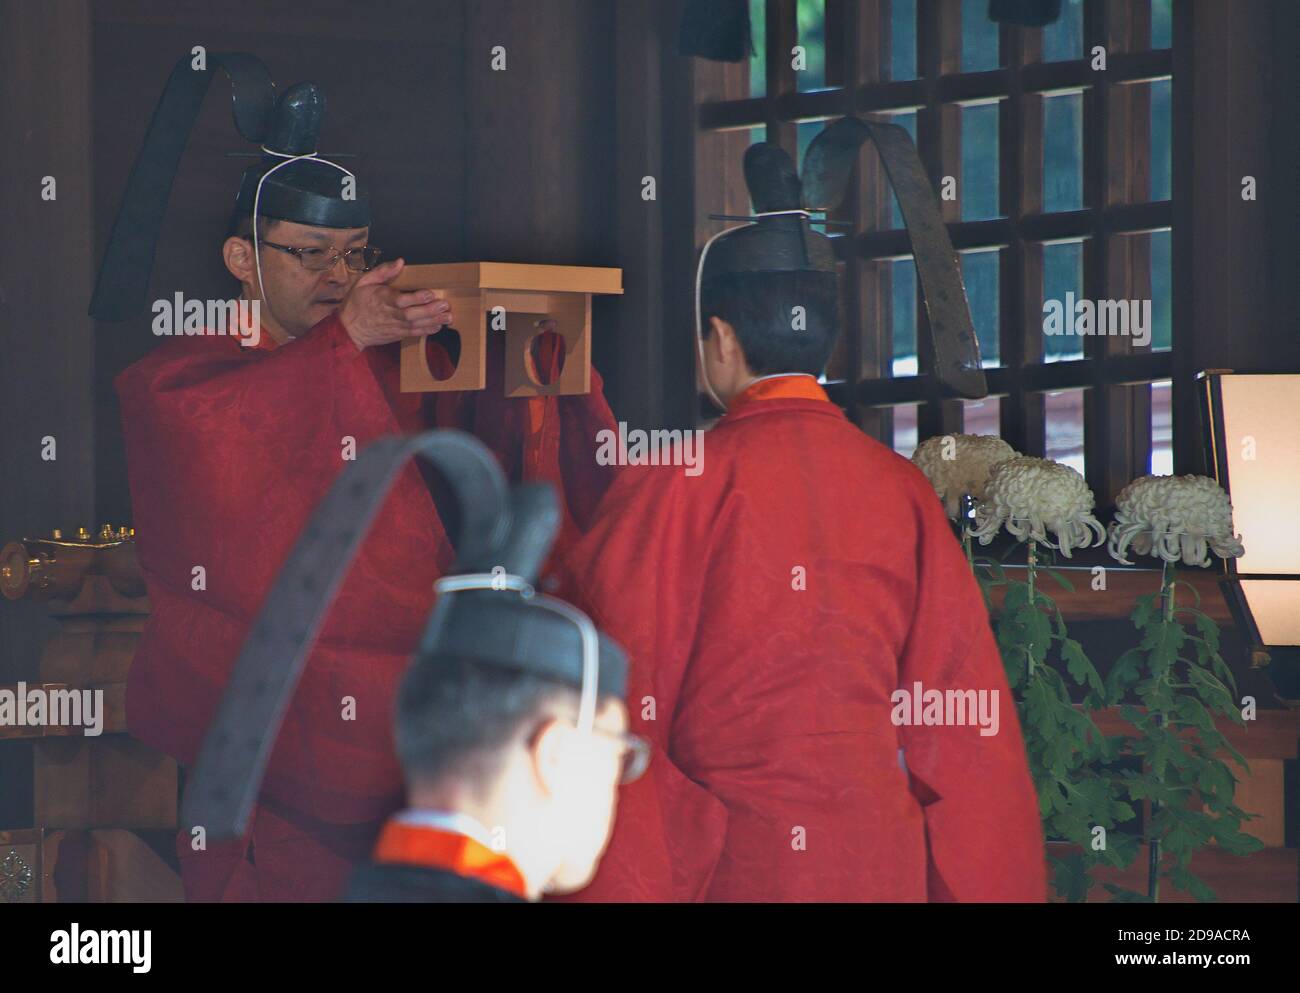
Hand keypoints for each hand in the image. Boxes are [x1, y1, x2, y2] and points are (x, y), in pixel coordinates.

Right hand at [338, 258, 452, 350]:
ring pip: (416, 325)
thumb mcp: (363, 282)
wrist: (349, 329)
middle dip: (430, 311)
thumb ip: (382, 272)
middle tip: (445, 305)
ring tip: (448, 317)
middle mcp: (390, 314)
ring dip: (433, 321)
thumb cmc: (357, 303)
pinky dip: (426, 331)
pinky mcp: (398, 334)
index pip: (401, 300)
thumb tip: (400, 262)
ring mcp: (395, 326)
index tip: (430, 293)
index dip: (416, 298)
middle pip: (412, 314)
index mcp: (382, 299)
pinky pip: (414, 333)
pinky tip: (438, 326)